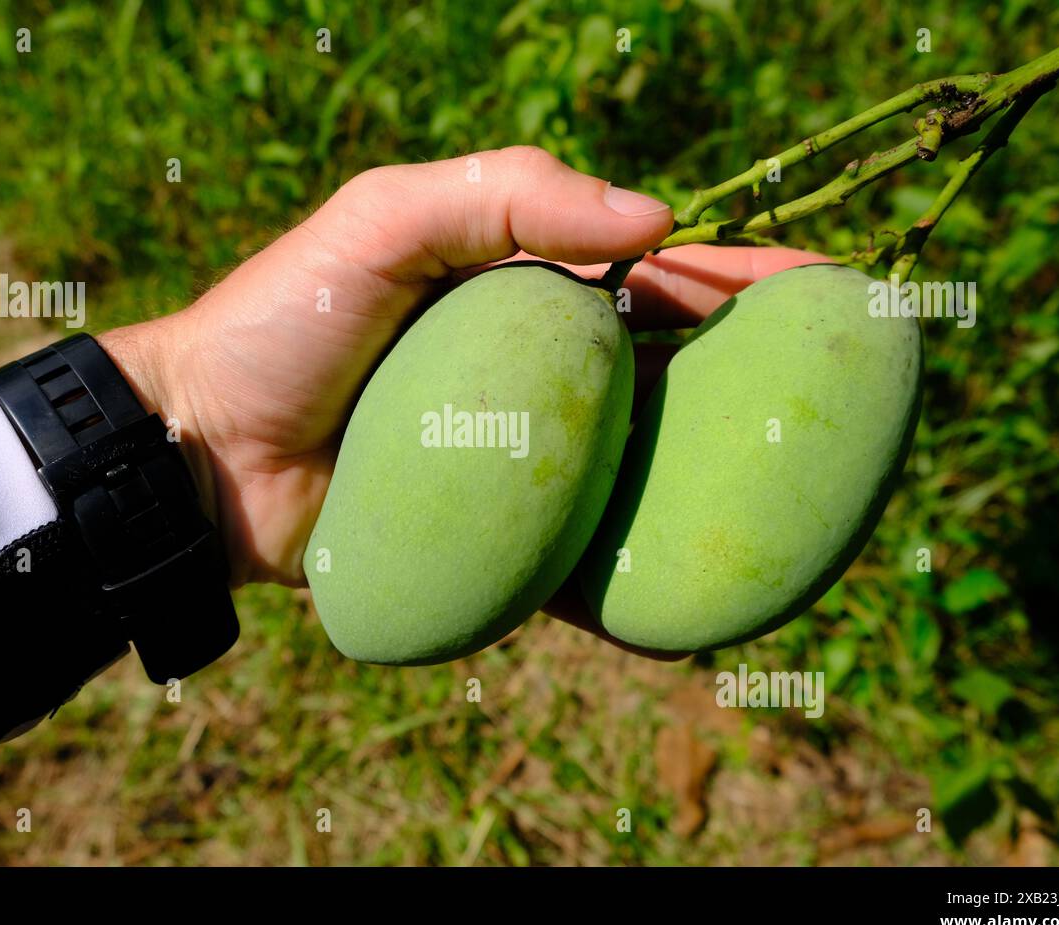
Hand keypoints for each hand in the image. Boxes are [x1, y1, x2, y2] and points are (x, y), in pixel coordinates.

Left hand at [98, 147, 824, 607]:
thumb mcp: (382, 220)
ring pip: (643, 473)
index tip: (835, 289)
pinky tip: (705, 593)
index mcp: (523, 294)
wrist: (200, 453)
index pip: (660, 280)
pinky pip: (584, 561)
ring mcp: (519, 465)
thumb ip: (504, 198)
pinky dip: (640, 574)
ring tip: (808, 502)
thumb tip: (658, 221)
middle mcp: (533, 378)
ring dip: (721, 485)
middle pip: (673, 380)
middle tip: (857, 401)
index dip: (748, 280)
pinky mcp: (495, 543)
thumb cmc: (285, 323)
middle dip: (763, 386)